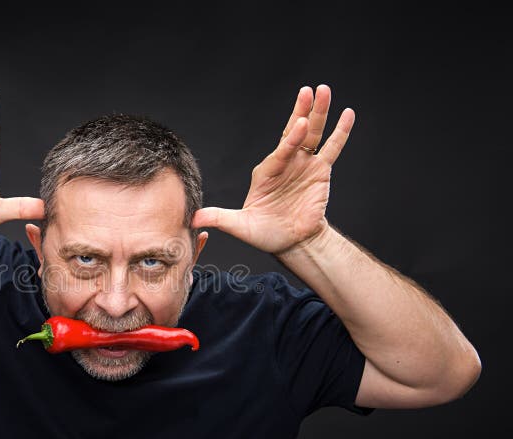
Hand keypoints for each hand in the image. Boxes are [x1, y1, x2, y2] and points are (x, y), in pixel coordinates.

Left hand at [192, 85, 353, 254]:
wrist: (292, 243)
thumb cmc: (266, 234)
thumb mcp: (240, 227)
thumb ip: (221, 218)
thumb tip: (194, 218)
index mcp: (266, 172)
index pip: (280, 152)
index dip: (290, 140)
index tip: (299, 124)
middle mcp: (285, 163)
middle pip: (294, 133)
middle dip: (301, 111)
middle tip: (309, 90)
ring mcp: (304, 164)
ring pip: (313, 134)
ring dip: (319, 113)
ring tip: (324, 90)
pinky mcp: (321, 171)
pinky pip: (332, 148)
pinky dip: (340, 132)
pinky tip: (348, 114)